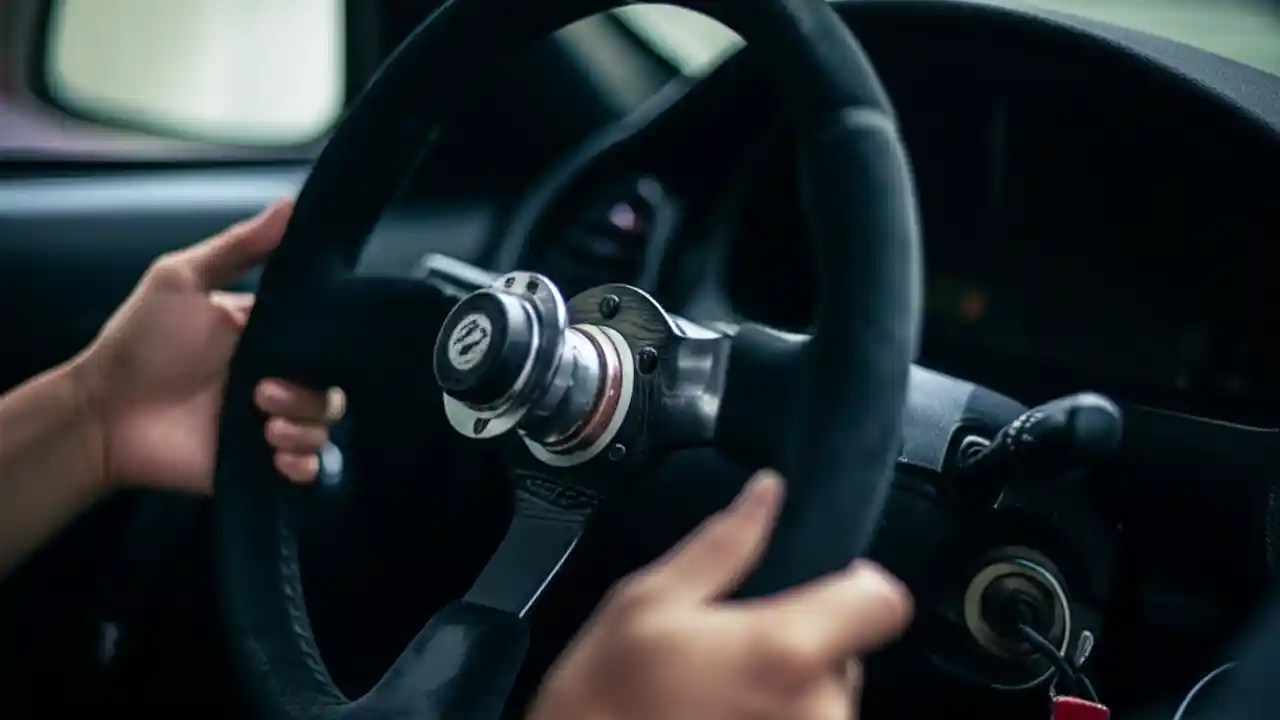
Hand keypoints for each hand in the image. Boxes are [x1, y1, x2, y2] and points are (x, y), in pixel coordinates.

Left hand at [75, 200, 343, 492]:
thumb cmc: (138, 343)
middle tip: (264, 394)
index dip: (328, 346)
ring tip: (264, 427)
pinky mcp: (257, 465)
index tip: (311, 348)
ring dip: (304, 428)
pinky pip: (307, 469)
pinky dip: (304, 465)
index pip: (321, 342)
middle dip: (311, 395)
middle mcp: (273, 381)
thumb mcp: (182, 279)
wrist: (104, 414)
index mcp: (265, 338)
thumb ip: (239, 246)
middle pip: (330, 389)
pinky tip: (278, 456)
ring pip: (322, 427)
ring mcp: (267, 425)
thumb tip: (290, 203)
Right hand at [529, 470, 912, 719]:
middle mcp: (817, 710)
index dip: (858, 583)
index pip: (882, 602)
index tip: (829, 584)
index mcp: (786, 650)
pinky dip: (775, 718)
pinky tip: (722, 719)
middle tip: (729, 653)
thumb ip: (721, 545)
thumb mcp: (647, 602)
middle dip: (799, 643)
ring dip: (786, 689)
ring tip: (718, 696)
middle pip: (846, 650)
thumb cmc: (606, 700)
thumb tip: (764, 495)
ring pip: (824, 696)